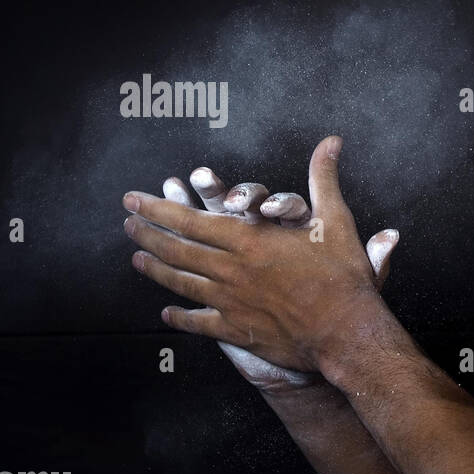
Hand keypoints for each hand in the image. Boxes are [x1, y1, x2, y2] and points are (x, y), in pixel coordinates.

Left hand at [140, 147, 398, 389]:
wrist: (346, 331)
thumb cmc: (342, 276)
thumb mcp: (335, 220)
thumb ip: (323, 179)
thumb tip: (330, 142)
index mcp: (249, 240)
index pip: (191, 220)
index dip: (159, 208)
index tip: (135, 200)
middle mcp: (232, 269)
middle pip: (178, 250)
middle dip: (148, 234)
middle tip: (127, 224)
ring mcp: (231, 301)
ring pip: (183, 283)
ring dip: (157, 270)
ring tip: (137, 260)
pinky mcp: (238, 329)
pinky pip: (200, 323)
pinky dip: (181, 318)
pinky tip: (167, 314)